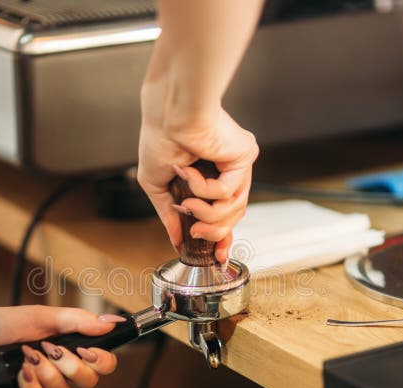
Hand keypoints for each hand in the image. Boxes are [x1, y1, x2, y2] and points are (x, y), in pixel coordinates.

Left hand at [0, 306, 119, 387]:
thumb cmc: (1, 325)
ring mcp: (43, 387)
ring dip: (46, 373)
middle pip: (89, 381)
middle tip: (49, 349)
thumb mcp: (42, 317)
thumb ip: (78, 320)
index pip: (102, 362)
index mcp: (70, 347)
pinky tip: (19, 373)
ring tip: (26, 357)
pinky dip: (30, 387)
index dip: (102, 360)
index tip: (87, 350)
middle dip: (70, 365)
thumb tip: (112, 322)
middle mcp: (60, 369)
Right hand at [138, 89, 257, 263]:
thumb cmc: (158, 139)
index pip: (224, 214)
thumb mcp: (157, 186)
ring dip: (206, 212)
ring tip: (187, 202)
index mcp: (211, 178)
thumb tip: (177, 241)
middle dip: (215, 233)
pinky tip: (190, 175)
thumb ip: (169, 214)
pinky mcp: (245, 156)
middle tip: (195, 234)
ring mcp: (239, 165)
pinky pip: (228, 191)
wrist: (166, 115)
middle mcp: (228, 172)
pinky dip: (204, 189)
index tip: (217, 258)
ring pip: (234, 208)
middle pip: (234, 216)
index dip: (221, 238)